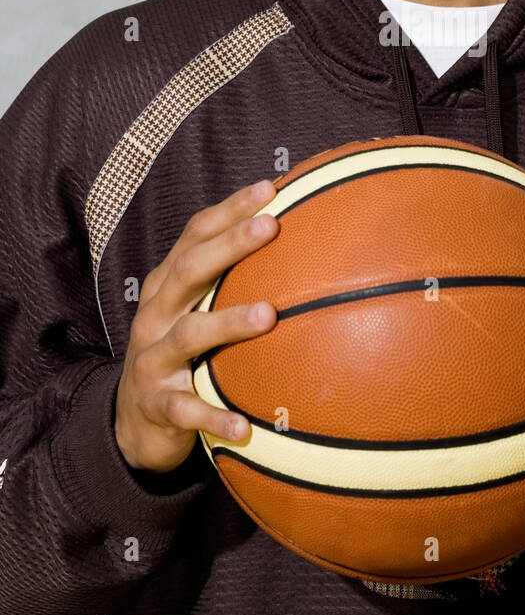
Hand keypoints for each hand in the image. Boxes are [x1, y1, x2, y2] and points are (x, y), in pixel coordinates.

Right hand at [115, 179, 279, 472]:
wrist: (132, 422)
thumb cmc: (181, 355)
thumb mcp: (196, 313)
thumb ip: (232, 283)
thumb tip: (302, 247)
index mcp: (167, 286)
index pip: (195, 236)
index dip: (230, 210)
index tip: (271, 188)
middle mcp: (155, 314)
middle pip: (189, 271)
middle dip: (229, 245)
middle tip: (271, 226)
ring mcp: (152, 359)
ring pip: (187, 335)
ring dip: (227, 323)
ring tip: (268, 315)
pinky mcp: (156, 404)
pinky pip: (186, 409)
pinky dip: (214, 417)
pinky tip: (244, 427)